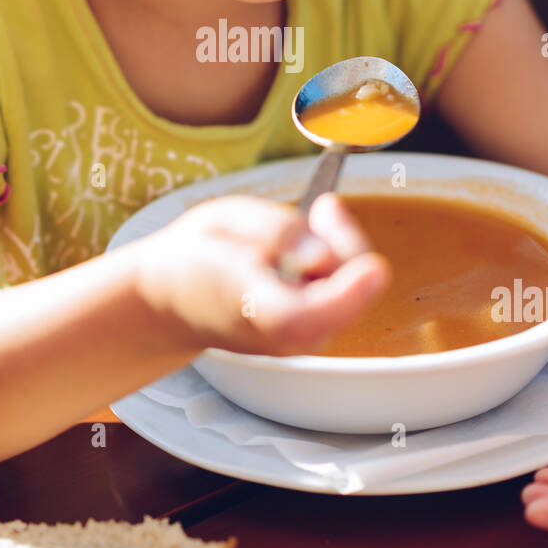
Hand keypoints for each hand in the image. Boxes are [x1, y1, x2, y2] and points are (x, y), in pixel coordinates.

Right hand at [134, 191, 392, 356]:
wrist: (173, 303)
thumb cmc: (196, 258)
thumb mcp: (221, 220)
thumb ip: (272, 230)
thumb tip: (318, 251)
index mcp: (250, 306)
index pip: (302, 315)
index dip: (345, 294)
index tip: (374, 268)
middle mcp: (282, 337)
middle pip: (345, 293)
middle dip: (344, 240)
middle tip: (324, 206)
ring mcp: (300, 342)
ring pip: (351, 292)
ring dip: (341, 249)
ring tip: (312, 219)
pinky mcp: (312, 335)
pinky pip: (344, 296)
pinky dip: (338, 263)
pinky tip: (314, 245)